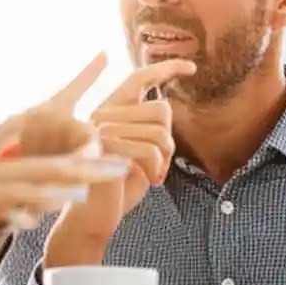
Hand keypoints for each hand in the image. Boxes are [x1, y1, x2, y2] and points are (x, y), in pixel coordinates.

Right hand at [0, 54, 130, 247]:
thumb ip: (6, 175)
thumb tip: (36, 184)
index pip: (45, 105)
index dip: (78, 82)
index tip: (104, 56)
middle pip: (52, 133)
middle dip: (92, 133)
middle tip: (127, 136)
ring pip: (44, 166)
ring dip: (82, 168)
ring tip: (115, 168)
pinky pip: (18, 193)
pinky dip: (46, 194)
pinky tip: (69, 197)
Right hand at [43, 58, 195, 266]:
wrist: (94, 218)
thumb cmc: (119, 187)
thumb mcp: (138, 152)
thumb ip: (146, 128)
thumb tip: (163, 104)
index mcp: (110, 111)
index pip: (139, 78)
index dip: (166, 68)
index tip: (191, 67)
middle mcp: (103, 114)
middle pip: (162, 110)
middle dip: (170, 143)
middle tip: (160, 166)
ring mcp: (102, 129)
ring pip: (160, 133)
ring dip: (165, 161)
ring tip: (153, 176)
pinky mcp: (106, 146)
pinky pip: (151, 149)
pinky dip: (158, 169)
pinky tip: (149, 182)